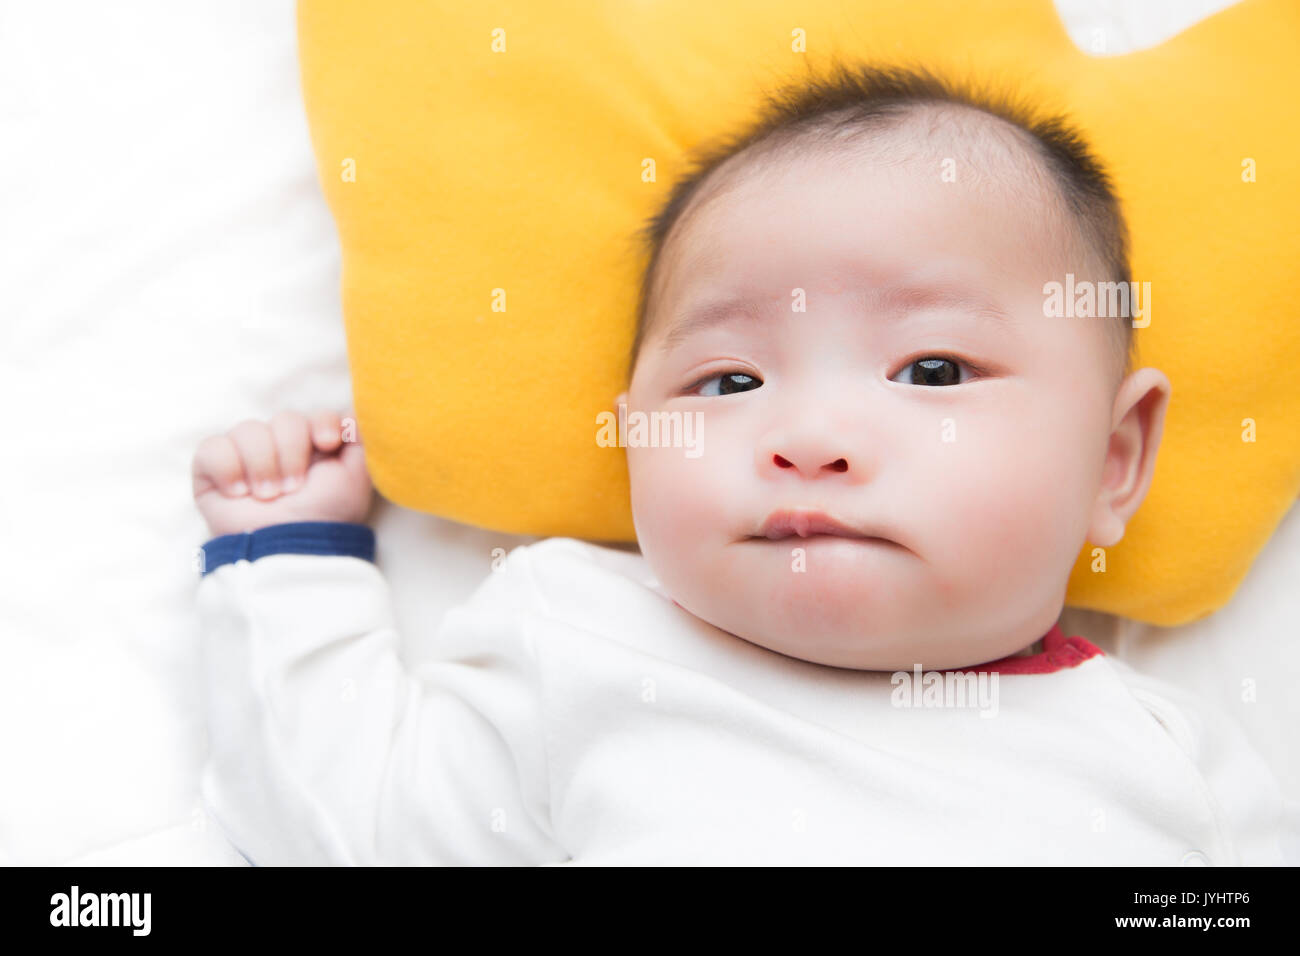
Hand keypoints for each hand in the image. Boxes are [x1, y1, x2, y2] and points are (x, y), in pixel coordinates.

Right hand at [192, 410, 373, 537]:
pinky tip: (238, 492)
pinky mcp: (211, 472)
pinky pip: (212, 448)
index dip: (321, 423)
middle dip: (292, 452)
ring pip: (248, 429)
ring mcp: (244, 458)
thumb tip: (355, 413)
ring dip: (262, 464)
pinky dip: (227, 468)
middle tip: (293, 488)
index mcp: (314, 447)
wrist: (290, 547)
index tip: (327, 443)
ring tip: (267, 496)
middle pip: (284, 418)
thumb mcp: (356, 476)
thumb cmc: (326, 515)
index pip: (315, 414)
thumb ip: (359, 440)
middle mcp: (279, 448)